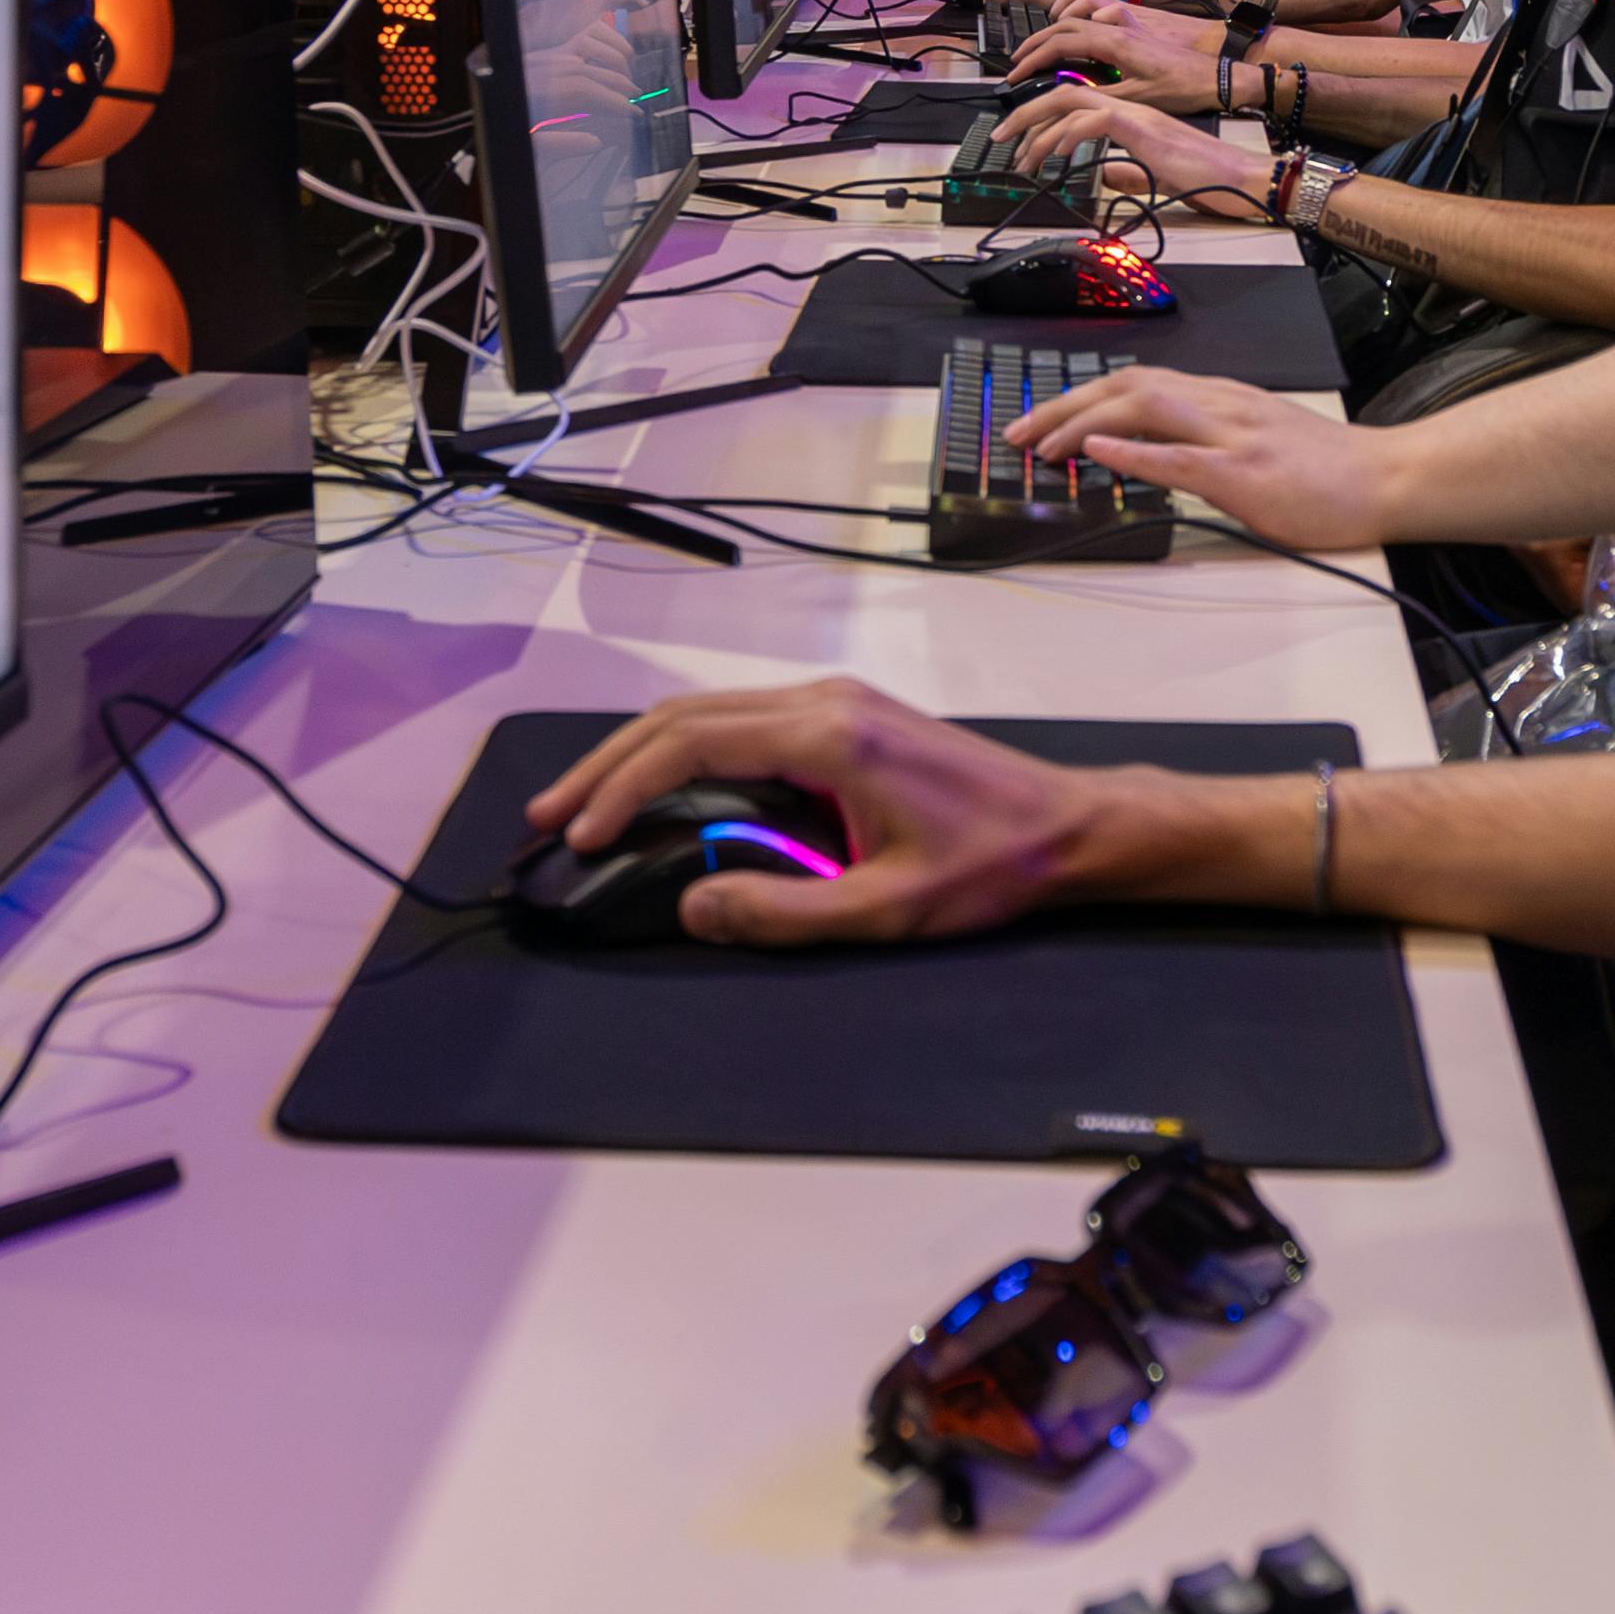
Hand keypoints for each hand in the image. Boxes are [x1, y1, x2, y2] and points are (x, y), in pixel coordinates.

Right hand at [522, 673, 1124, 939]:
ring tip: (584, 806)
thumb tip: (692, 905)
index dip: (624, 789)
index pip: (692, 742)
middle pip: (683, 716)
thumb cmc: (992, 865)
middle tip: (547, 816)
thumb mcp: (886, 909)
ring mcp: (834, 702)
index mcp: (831, 734)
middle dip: (608, 767)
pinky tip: (657, 792)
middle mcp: (825, 700)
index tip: (579, 835)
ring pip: (707, 712)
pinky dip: (684, 753)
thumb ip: (783, 913)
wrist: (1067, 828)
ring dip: (640, 757)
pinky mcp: (843, 717)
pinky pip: (741, 722)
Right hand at [997, 0, 1210, 98]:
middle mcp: (1118, 26)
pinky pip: (1095, 13)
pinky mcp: (1134, 28)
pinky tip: (1072, 33)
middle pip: (1062, 24)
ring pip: (1077, 15)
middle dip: (1034, 43)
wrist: (1219, 74)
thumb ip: (1100, 95)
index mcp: (1115, 42)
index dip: (1032, 59)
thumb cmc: (1186, 87)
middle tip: (1016, 63)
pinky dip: (1075, 19)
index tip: (1015, 75)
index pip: (1060, 42)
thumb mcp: (1139, 99)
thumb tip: (1068, 99)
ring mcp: (1126, 23)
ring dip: (1051, 29)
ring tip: (1037, 48)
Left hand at [999, 86, 1264, 205]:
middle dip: (1024, 115)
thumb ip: (1126, 170)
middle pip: (1063, 94)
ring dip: (1038, 128)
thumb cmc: (1208, 179)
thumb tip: (1102, 174)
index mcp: (1131, 117)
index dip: (1040, 120)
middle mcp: (1130, 108)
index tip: (1018, 144)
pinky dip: (1068, 135)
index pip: (1074, 103)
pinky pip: (1094, 121)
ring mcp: (1137, 115)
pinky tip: (1055, 156)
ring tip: (1020, 156)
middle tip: (999, 139)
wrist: (1245, 178)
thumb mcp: (1154, 175)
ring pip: (1071, 101)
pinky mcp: (1144, 129)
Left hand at [1021, 372, 1396, 554]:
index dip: (1079, 398)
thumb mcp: (1257, 436)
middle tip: (1015, 432)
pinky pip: (1177, 456)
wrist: (1385, 477)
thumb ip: (1206, 437)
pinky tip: (1094, 455)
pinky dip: (1130, 452)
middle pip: (1125, 386)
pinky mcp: (1243, 473)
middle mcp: (1218, 403)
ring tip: (1040, 445)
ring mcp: (1231, 435)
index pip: (1135, 382)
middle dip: (1062, 406)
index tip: (1038, 420)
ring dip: (1081, 424)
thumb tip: (1149, 453)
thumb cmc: (1326, 468)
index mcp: (1219, 396)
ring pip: (1142, 409)